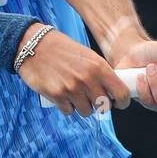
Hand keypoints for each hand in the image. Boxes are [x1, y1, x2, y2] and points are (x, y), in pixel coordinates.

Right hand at [16, 26, 132, 116]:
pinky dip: (66, 106)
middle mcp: (88, 79)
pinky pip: (68, 111)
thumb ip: (100, 73)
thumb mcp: (87, 56)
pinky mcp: (57, 95)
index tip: (117, 104)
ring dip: (81, 107)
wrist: (34, 45)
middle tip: (91, 98)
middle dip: (98, 105)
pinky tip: (61, 94)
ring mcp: (72, 88)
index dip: (121, 102)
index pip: (121, 93)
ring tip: (73, 95)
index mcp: (99, 67)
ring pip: (86, 111)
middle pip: (103, 106)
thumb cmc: (62, 50)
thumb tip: (112, 91)